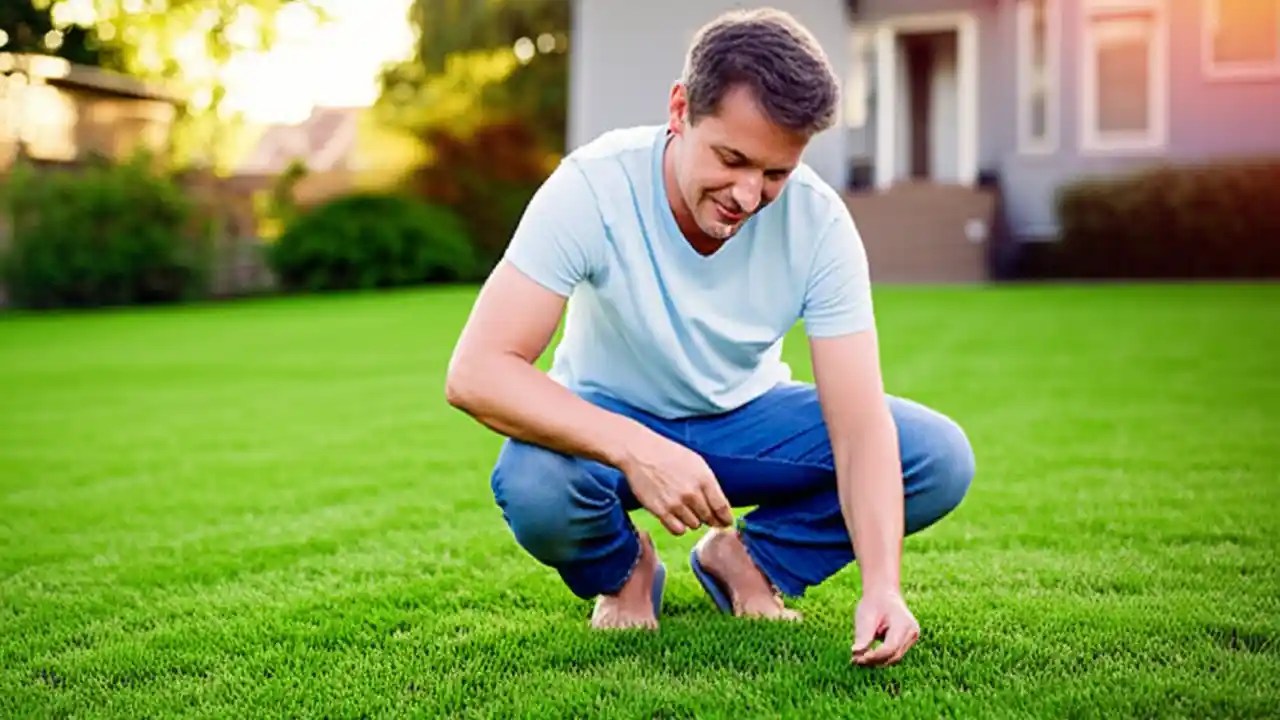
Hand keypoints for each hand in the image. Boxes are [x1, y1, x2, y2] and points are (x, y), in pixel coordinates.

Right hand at [619, 436, 733, 534]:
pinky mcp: (660, 511)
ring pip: (694, 525)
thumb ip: (709, 484)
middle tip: (705, 516)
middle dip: (710, 519)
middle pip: (709, 518)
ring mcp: (676, 503)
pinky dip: (679, 527)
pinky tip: (675, 517)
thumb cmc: (669, 454)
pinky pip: (678, 530)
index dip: (726, 518)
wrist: (640, 452)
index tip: (726, 522)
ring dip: (693, 520)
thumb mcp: (696, 462)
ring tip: (685, 509)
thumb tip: (719, 506)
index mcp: (704, 479)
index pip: (722, 508)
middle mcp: (691, 493)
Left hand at [851, 589, 919, 666]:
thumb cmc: (873, 603)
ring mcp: (912, 637)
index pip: (890, 647)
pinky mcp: (908, 641)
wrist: (883, 593)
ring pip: (894, 657)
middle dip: (874, 660)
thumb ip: (863, 635)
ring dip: (877, 661)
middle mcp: (912, 632)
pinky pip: (894, 653)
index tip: (857, 659)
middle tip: (854, 660)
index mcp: (904, 623)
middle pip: (894, 655)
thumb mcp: (865, 616)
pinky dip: (881, 656)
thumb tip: (856, 652)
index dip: (875, 656)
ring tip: (857, 659)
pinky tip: (865, 655)